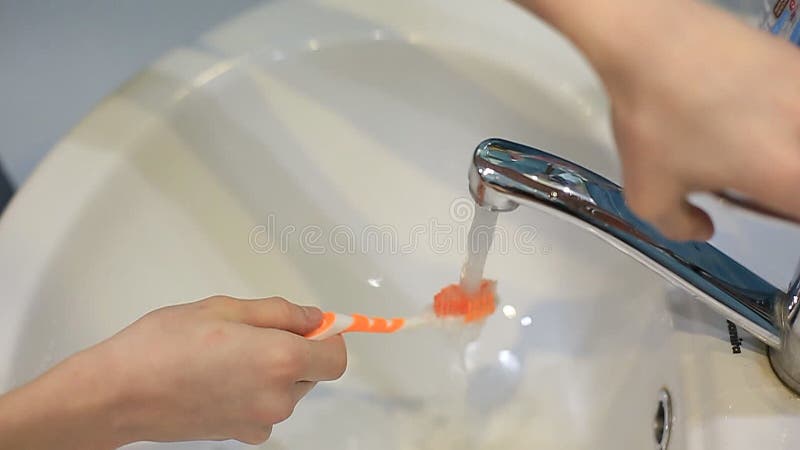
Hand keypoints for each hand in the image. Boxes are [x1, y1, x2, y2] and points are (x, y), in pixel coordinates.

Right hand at [0, 296, 346, 448]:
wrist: (119, 393)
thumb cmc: (165, 345)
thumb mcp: (226, 309)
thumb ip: (281, 313)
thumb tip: (315, 319)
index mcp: (280, 360)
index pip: (335, 357)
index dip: (328, 338)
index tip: (311, 326)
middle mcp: (278, 398)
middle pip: (312, 373)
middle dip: (295, 350)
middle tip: (254, 332)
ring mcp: (260, 422)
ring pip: (287, 390)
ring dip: (272, 371)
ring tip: (227, 354)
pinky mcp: (240, 435)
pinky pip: (264, 409)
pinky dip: (254, 393)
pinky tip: (219, 379)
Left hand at [518, 0, 799, 239]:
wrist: (652, 39)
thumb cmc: (653, 120)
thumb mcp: (648, 193)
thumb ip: (680, 226)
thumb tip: (701, 228)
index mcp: (787, 175)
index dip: (787, 214)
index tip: (765, 207)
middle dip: (786, 184)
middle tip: (758, 181)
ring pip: (798, 136)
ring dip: (783, 149)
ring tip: (747, 143)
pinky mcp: (797, 60)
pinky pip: (794, 103)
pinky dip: (781, 115)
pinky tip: (743, 111)